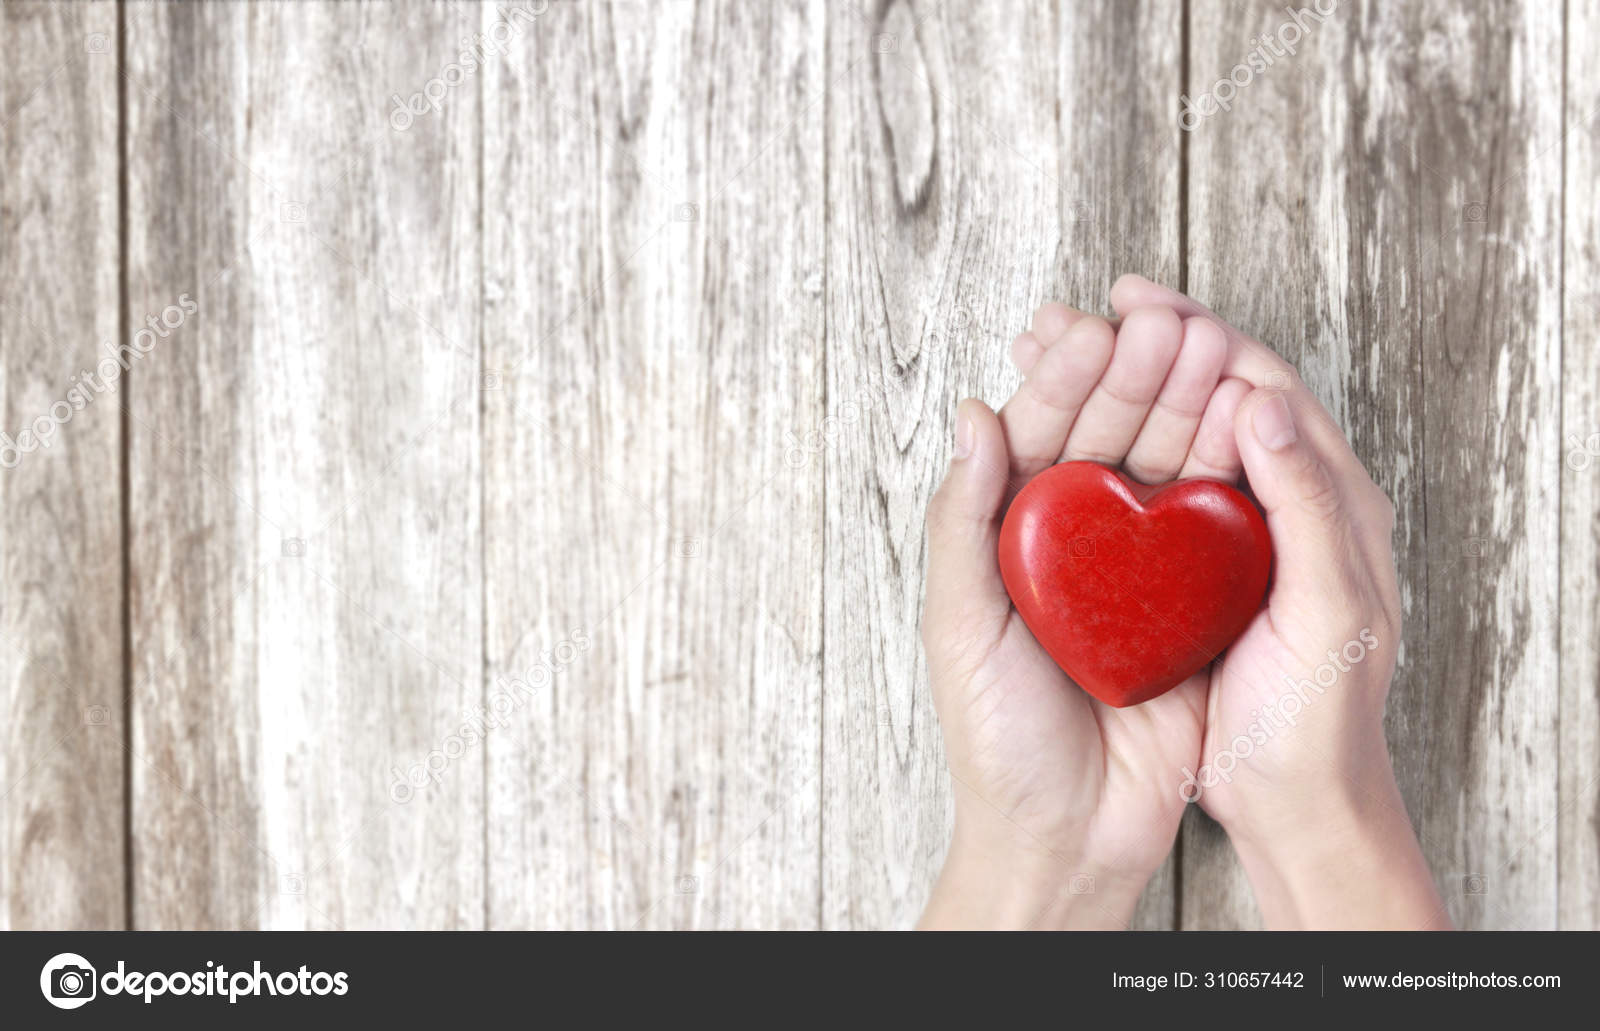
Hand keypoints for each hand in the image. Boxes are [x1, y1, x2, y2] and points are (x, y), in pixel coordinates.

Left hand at [919, 303, 1242, 928]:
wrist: (1071, 835)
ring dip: (1191, 407)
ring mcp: (1142, 569)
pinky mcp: (1198, 604)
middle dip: (1139, 377)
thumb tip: (972, 412)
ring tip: (1215, 349)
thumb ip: (958, 523)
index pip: (1042, 435)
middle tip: (1168, 322)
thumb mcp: (958, 628)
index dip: (1069, 380)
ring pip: (1168, 468)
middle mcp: (1080, 541)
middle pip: (1111, 437)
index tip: (1098, 328)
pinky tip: (1249, 423)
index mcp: (1015, 535)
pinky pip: (1215, 529)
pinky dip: (1231, 475)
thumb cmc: (997, 739)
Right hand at [1106, 275, 1446, 928]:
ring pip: (1164, 438)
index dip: (1197, 331)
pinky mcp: (1182, 575)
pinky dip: (1096, 452)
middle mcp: (1273, 505)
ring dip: (1106, 391)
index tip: (1135, 297)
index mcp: (1328, 501)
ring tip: (1043, 353)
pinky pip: (1138, 493)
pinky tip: (1052, 442)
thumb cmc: (1320, 723)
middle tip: (1069, 313)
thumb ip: (1308, 505)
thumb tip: (1263, 400)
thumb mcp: (1330, 615)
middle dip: (1134, 347)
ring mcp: (1222, 539)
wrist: (1293, 807)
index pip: (1259, 384)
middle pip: (1203, 396)